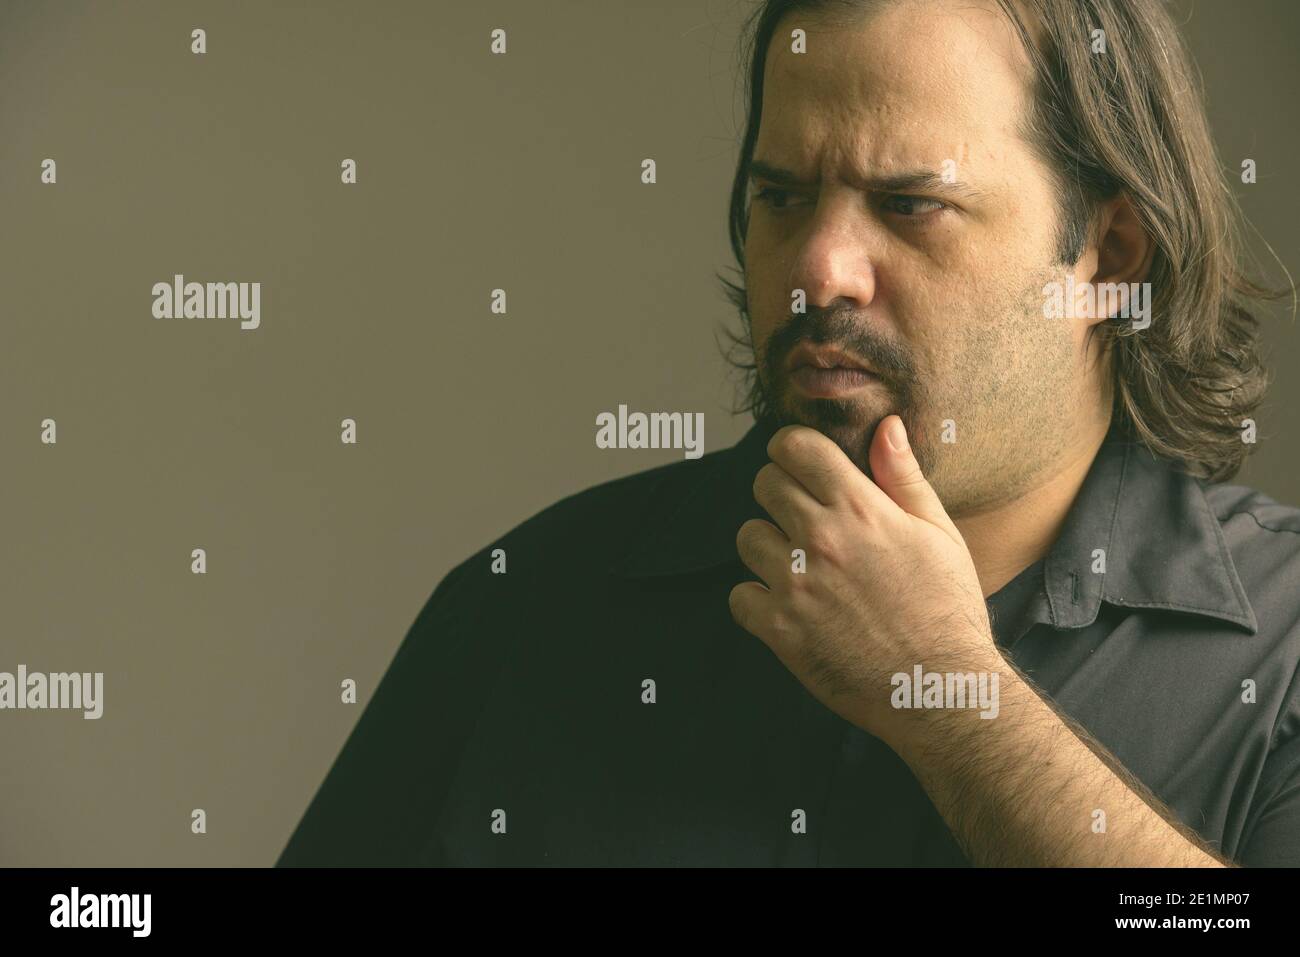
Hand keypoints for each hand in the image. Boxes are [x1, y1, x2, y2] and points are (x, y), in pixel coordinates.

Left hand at [728, 415, 998, 749]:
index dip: (792, 449)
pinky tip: (789, 607)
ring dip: (767, 546)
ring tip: (800, 566)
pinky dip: (757, 600)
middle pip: (764, 484)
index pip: (795, 447)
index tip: (799, 464)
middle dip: (780, 494)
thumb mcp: (938, 533)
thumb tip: (886, 426)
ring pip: (746, 537)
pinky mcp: (779, 628)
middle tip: (803, 518)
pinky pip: (739, 595)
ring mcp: (795, 584)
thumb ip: (902, 476)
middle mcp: (821, 539)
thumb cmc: (947, 608)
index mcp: (860, 508)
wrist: (940, 688)